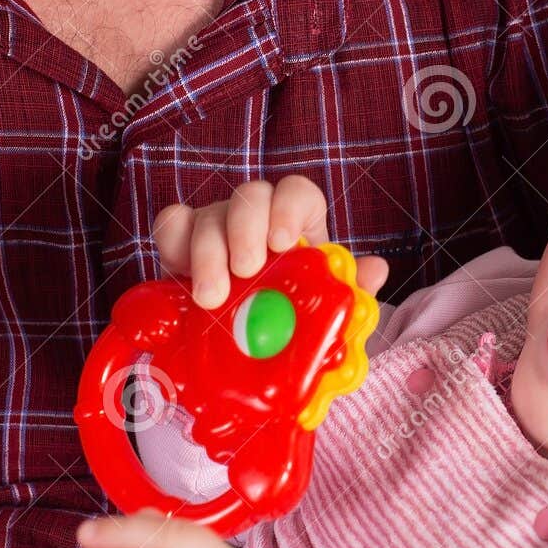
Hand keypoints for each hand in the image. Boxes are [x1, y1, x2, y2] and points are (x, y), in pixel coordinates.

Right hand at [154, 175, 387, 308]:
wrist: (243, 354)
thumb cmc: (288, 322)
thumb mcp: (321, 311)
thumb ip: (349, 289)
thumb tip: (375, 270)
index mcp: (295, 226)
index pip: (297, 193)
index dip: (289, 207)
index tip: (283, 241)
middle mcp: (255, 219)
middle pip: (250, 195)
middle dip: (246, 229)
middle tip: (247, 270)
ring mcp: (215, 228)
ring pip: (208, 214)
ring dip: (209, 253)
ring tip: (212, 298)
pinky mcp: (181, 245)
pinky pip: (171, 225)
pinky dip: (173, 241)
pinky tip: (179, 272)